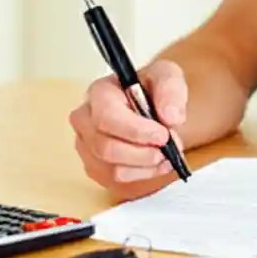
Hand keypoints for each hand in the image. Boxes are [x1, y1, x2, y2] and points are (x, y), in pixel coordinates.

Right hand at [68, 59, 187, 199]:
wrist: (151, 103)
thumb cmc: (152, 88)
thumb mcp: (168, 76)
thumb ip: (171, 90)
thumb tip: (170, 117)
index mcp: (99, 93)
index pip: (107, 117)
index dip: (136, 131)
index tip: (163, 135)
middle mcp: (85, 120)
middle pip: (106, 148)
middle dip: (144, 153)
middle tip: (169, 147)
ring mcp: (86, 146)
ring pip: (112, 169)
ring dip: (146, 166)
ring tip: (167, 154)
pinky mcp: (95, 166)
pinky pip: (116, 181)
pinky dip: (143, 175)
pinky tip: (157, 162)